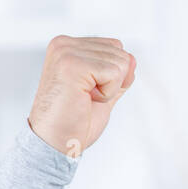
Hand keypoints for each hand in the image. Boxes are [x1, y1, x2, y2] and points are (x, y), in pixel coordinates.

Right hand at [28, 35, 135, 157]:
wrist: (55, 143)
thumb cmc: (73, 122)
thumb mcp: (104, 92)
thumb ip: (117, 74)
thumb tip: (132, 59)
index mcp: (68, 47)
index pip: (115, 46)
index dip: (113, 75)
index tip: (88, 91)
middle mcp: (64, 45)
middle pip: (120, 52)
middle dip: (112, 82)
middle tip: (85, 98)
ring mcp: (66, 53)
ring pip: (120, 63)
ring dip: (108, 89)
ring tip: (83, 99)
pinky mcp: (72, 64)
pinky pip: (114, 73)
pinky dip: (107, 94)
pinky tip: (84, 99)